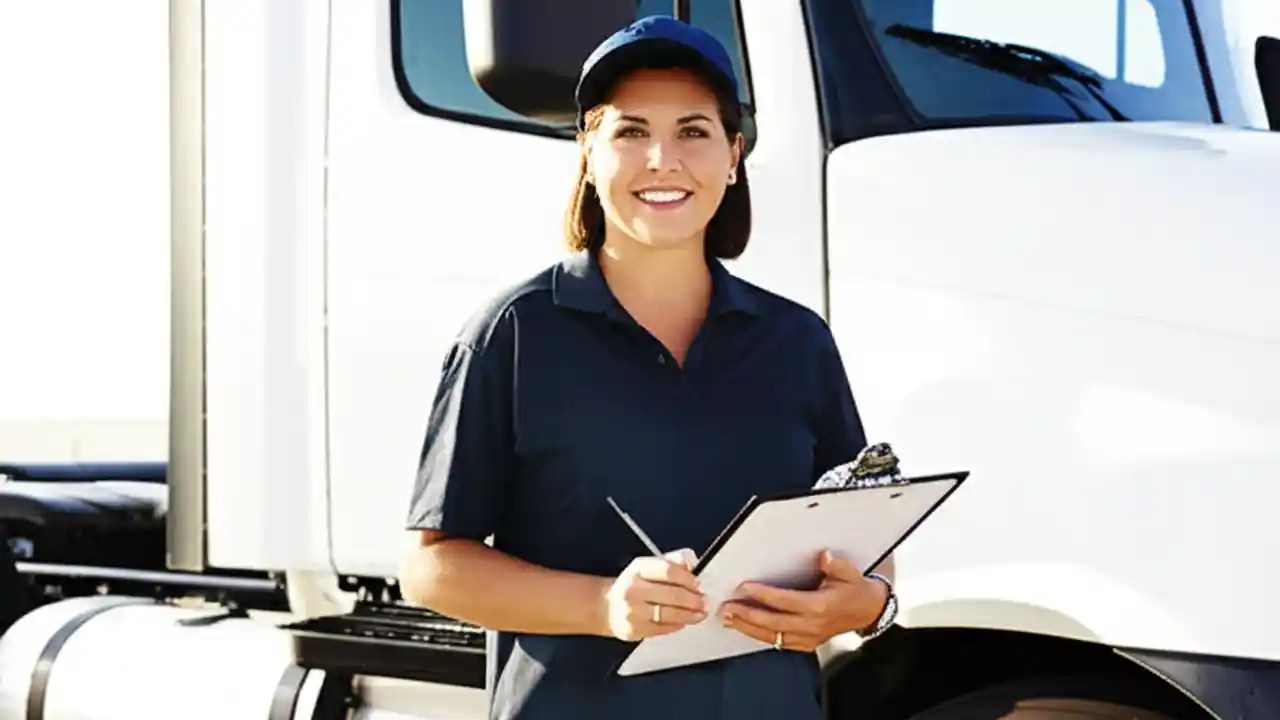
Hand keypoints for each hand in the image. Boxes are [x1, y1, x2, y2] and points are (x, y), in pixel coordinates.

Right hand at [602, 549, 705, 641]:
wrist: (605, 607)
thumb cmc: (633, 585)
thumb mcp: (647, 567)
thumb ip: (671, 561)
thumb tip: (693, 562)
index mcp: (638, 569)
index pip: (667, 571)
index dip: (687, 578)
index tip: (699, 584)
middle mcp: (633, 589)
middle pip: (671, 594)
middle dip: (693, 599)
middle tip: (704, 601)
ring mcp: (633, 611)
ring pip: (669, 614)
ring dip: (689, 614)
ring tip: (700, 613)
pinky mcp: (635, 630)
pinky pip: (663, 628)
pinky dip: (678, 625)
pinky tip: (685, 621)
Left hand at [717, 550, 887, 651]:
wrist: (869, 611)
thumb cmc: (856, 591)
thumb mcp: (849, 572)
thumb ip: (834, 564)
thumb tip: (823, 555)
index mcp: (820, 606)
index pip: (785, 601)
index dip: (763, 595)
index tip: (744, 588)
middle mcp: (812, 625)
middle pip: (773, 622)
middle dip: (747, 615)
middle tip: (727, 607)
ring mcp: (809, 637)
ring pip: (773, 636)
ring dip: (748, 628)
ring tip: (729, 620)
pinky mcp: (807, 643)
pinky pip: (780, 643)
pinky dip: (761, 636)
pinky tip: (747, 630)